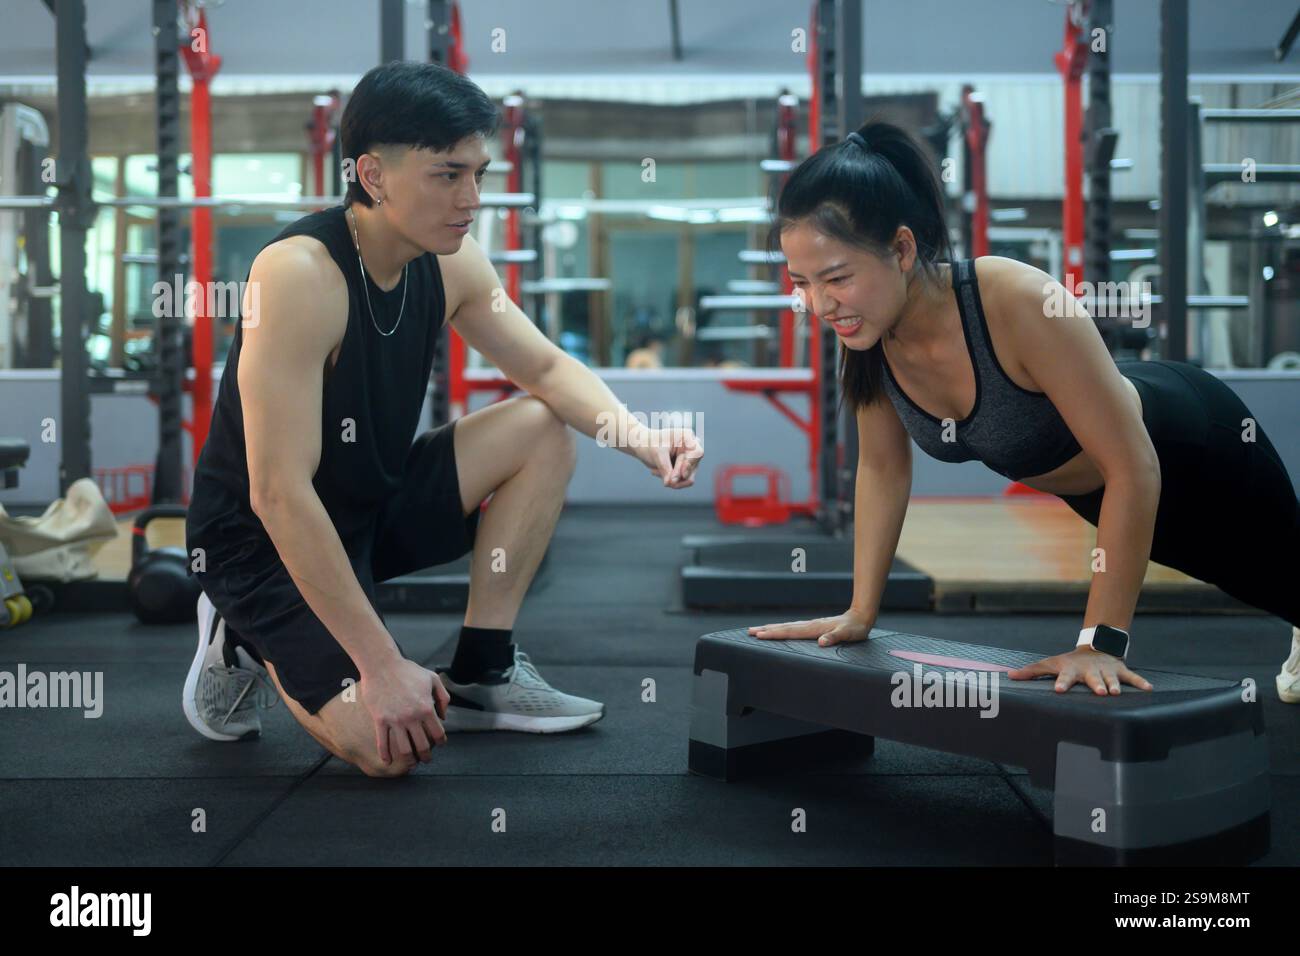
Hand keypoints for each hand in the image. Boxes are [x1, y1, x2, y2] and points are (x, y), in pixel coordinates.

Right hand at [358, 657, 449, 765]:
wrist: (382, 665)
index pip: (438, 733)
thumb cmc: (408, 670)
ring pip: (404, 749)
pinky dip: (386, 755)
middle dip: (426, 756)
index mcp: (426, 708)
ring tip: (411, 763)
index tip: (439, 744)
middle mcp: (412, 717)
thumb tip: (444, 716)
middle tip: (426, 759)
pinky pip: (383, 742)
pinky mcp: (380, 720)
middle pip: (422, 746)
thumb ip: (443, 697)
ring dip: (409, 760)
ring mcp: (395, 720)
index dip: (440, 742)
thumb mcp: (432, 678)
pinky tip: (387, 761)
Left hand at [635, 426, 702, 488]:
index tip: (682, 475)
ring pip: (688, 478)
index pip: (697, 454)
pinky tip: (656, 471)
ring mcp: (688, 460)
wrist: (641, 445)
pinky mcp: (683, 469)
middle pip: (692, 468)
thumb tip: (672, 483)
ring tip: (656, 472)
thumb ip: (666, 469)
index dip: (689, 465)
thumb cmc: (649, 444)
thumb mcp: (657, 455)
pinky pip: (680, 482)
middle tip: (665, 482)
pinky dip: (669, 480)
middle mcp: (691, 448)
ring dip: (672, 480)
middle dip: (677, 477)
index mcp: (687, 437)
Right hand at [748, 609, 874, 645]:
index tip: (760, 635)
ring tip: (758, 630)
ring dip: (772, 628)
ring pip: (787, 627)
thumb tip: (821, 642)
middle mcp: (810, 625)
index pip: (790, 631)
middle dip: (766, 630)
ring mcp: (810, 625)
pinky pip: (793, 628)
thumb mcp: (848, 634)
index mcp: (814, 628)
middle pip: (784, 627)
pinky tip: (778, 631)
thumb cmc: (855, 628)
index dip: (774, 634)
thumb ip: (834, 637)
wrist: (861, 617)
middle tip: (749, 631)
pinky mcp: (813, 627)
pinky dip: (782, 629)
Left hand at [1008, 647, 1152, 694]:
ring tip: (1117, 693)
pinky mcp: (1120, 671)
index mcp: (1072, 671)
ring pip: (1111, 679)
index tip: (1058, 690)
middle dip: (1096, 685)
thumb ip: (1031, 671)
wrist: (1094, 648)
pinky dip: (1140, 682)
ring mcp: (1106, 671)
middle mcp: (1090, 671)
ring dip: (1115, 685)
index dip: (1062, 683)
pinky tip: (1149, 689)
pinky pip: (1132, 677)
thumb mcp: (1050, 664)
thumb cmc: (1069, 662)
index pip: (1065, 677)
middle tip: (1100, 692)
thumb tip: (1009, 676)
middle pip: (1092, 679)